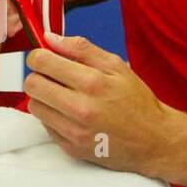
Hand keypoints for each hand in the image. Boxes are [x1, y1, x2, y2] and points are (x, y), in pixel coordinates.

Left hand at [24, 34, 175, 177]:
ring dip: (43, 98)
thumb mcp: (116, 65)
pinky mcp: (72, 148)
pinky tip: (69, 114)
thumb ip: (80, 48)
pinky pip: (44, 126)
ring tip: (62, 96)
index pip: (42, 62)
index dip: (38, 56)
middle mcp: (81, 108)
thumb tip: (49, 38)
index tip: (44, 58)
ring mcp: (75, 131)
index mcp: (93, 82)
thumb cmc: (136, 101)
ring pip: (34, 106)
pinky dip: (52, 117)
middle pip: (32, 84)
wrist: (153, 141)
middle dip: (38, 76)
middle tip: (51, 77)